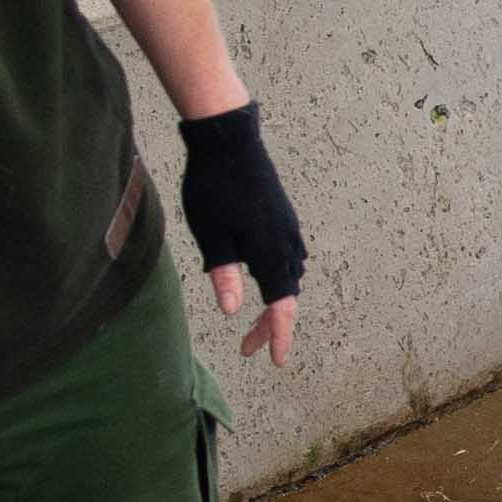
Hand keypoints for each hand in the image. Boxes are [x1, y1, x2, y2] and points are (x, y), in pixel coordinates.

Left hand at [173, 100, 307, 370]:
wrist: (229, 140)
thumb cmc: (213, 188)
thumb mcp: (211, 236)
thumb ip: (224, 276)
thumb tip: (231, 311)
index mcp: (269, 252)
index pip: (281, 305)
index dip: (279, 335)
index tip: (276, 361)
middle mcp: (285, 242)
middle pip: (287, 295)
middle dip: (271, 324)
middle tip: (248, 347)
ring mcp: (286, 227)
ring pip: (289, 276)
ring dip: (276, 301)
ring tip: (256, 319)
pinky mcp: (281, 215)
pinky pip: (288, 257)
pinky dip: (279, 278)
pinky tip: (263, 276)